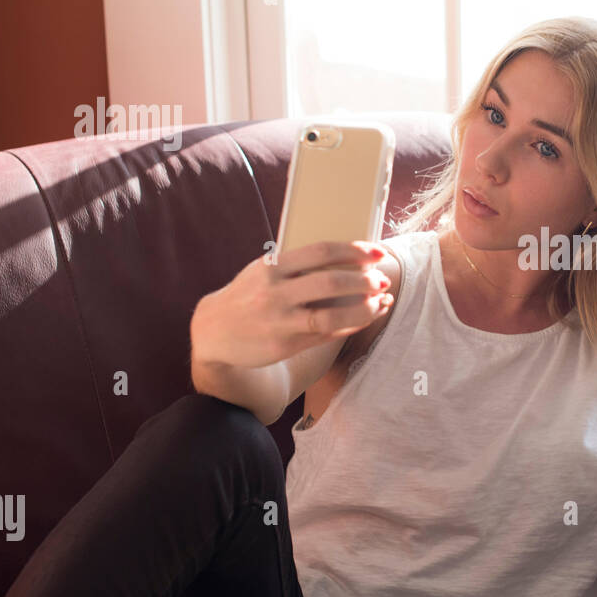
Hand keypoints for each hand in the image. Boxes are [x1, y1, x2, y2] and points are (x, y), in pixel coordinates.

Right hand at [191, 240, 391, 368]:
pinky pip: (326, 335)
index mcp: (272, 266)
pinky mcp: (285, 345)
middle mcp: (275, 293)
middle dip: (363, 281)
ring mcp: (280, 321)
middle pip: (330, 283)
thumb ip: (296, 263)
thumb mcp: (263, 270)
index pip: (321, 252)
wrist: (213, 331)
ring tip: (381, 302)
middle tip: (382, 280)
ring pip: (331, 316)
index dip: (354, 251)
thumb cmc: (248, 295)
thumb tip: (346, 255)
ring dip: (363, 309)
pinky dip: (351, 326)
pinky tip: (366, 318)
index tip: (377, 253)